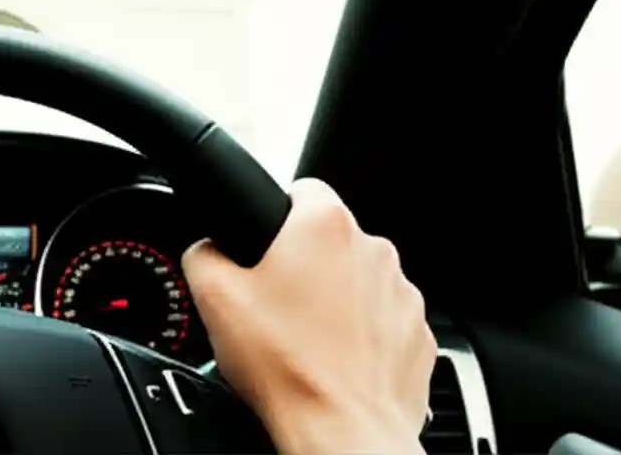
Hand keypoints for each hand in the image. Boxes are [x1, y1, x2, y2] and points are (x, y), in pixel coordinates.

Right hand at [183, 178, 435, 454]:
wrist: (340, 431)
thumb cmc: (286, 367)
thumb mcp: (213, 297)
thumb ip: (202, 252)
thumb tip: (206, 248)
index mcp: (325, 225)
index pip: (301, 189)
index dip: (275, 218)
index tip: (263, 250)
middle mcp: (374, 250)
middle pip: (330, 240)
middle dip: (303, 265)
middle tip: (273, 305)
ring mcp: (403, 294)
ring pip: (359, 282)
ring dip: (335, 301)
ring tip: (303, 341)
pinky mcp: (418, 334)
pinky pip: (384, 322)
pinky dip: (362, 337)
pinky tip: (332, 361)